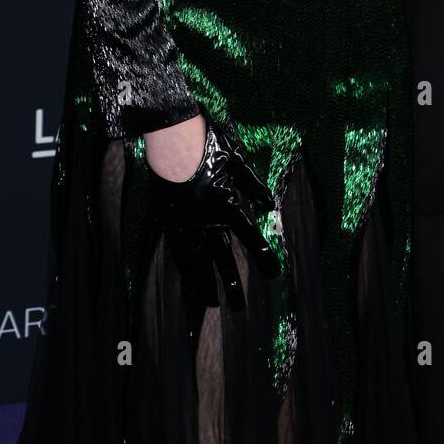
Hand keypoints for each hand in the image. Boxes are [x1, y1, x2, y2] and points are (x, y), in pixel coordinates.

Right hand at [148, 110, 280, 312]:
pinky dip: (184, 265)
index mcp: (225, 202)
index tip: (274, 274)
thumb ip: (252, 185)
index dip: (263, 256)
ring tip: (212, 303)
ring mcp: (184, 220)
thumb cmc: (207, 143)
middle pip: (221, 257)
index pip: (248, 236)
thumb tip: (268, 206)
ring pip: (196, 259)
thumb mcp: (236, 160)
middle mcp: (205, 217)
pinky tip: (188, 278)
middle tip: (239, 307)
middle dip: (231, 283)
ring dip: (205, 282)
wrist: (171, 136)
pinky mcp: (168, 218)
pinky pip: (177, 248)